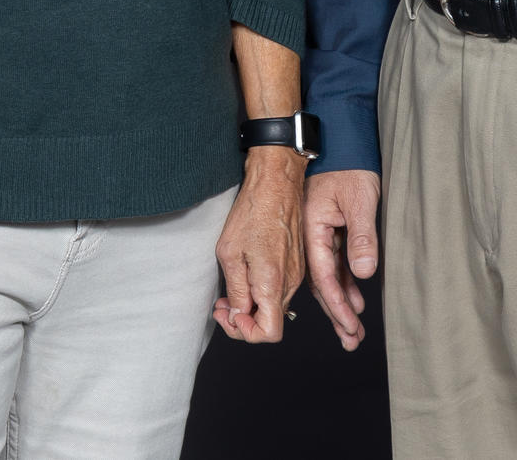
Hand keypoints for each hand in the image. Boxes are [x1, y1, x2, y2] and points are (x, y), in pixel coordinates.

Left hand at [213, 147, 306, 341]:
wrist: (276, 184)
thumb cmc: (253, 211)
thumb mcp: (230, 253)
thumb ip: (236, 290)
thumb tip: (238, 314)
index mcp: (273, 283)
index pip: (269, 332)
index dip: (246, 332)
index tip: (230, 316)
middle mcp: (290, 282)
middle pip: (271, 322)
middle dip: (243, 319)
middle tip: (221, 305)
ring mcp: (295, 274)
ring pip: (274, 306)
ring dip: (251, 306)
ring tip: (229, 290)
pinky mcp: (295, 265)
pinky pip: (279, 290)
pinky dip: (260, 292)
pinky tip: (245, 276)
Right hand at [304, 168, 380, 350]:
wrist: (338, 139)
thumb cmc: (348, 164)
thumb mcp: (360, 199)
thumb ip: (361, 236)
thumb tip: (362, 273)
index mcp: (312, 227)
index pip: (324, 275)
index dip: (337, 303)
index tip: (350, 326)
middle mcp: (310, 234)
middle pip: (321, 281)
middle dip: (337, 312)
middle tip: (351, 340)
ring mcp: (317, 231)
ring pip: (327, 274)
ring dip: (340, 301)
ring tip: (353, 329)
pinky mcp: (326, 228)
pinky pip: (332, 262)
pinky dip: (342, 281)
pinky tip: (352, 297)